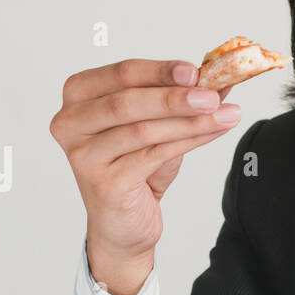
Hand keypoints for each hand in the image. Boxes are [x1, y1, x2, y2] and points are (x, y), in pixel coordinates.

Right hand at [49, 58, 239, 289]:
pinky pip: (154, 155)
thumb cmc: (134, 171)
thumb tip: (218, 80)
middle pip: (128, 101)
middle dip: (176, 96)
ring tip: (224, 114)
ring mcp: (83, 155)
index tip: (197, 70)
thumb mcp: (155, 127)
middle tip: (213, 94)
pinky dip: (188, 141)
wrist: (123, 225)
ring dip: (190, 121)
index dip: (161, 70)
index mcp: (78, 96)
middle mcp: (71, 122)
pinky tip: (212, 133)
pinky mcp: (104, 183)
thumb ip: (178, 101)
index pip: (122, 74)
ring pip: (143, 130)